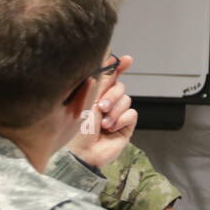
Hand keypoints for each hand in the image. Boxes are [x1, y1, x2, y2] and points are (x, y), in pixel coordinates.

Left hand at [68, 54, 137, 168]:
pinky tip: (112, 128)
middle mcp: (105, 103)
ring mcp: (116, 115)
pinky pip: (132, 114)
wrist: (82, 152)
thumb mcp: (88, 99)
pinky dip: (122, 119)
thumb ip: (102, 79)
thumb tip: (112, 57)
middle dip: (112, 95)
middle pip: (120, 87)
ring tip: (104, 123)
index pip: (109, 76)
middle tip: (101, 107)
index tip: (127, 60)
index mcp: (93, 94)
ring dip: (115, 110)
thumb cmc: (77, 128)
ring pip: (126, 100)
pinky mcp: (125, 126)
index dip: (118, 66)